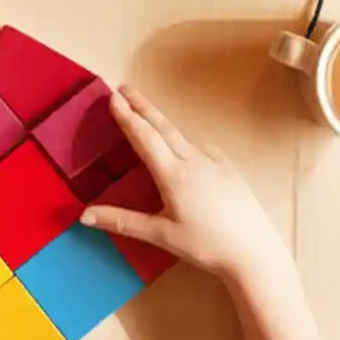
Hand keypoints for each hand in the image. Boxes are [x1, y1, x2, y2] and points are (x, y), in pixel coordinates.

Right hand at [81, 87, 292, 280]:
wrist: (254, 251)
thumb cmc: (206, 245)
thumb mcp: (161, 235)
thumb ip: (122, 222)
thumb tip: (84, 216)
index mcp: (174, 174)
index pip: (145, 138)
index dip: (127, 117)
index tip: (113, 97)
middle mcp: (193, 160)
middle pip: (163, 126)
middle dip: (142, 106)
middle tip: (124, 88)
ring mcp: (214, 162)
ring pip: (182, 136)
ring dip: (160, 121)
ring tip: (146, 113)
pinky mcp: (228, 168)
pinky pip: (200, 148)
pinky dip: (183, 140)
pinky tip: (182, 146)